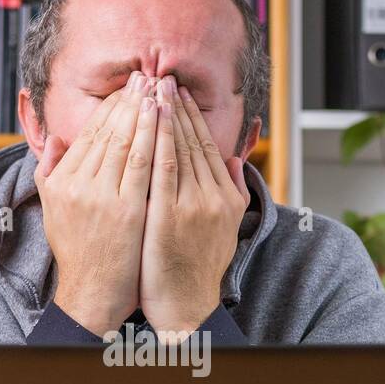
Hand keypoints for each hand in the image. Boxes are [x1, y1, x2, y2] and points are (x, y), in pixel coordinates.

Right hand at [35, 71, 158, 335]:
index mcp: (61, 181)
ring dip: (143, 111)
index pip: (90, 133)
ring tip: (158, 88)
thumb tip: (55, 139)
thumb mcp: (53, 211)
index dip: (111, 107)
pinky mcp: (126, 211)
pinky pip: (143, 165)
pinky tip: (164, 119)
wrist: (92, 294)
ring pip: (125, 142)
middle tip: (147, 76)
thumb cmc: (80, 253)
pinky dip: (154, 138)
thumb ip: (51, 173)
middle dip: (129, 100)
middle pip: (108, 131)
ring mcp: (101, 198)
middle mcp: (77, 185)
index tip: (128, 89)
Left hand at [140, 76, 249, 334]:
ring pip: (178, 148)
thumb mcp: (225, 230)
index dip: (192, 116)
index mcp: (225, 197)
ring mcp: (191, 206)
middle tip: (162, 75)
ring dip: (165, 114)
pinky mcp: (168, 216)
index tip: (178, 93)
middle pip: (193, 140)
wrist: (185, 308)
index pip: (206, 146)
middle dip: (177, 105)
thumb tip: (236, 161)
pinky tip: (147, 119)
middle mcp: (213, 197)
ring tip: (152, 86)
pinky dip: (156, 140)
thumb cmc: (197, 272)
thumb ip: (233, 193)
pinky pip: (161, 168)